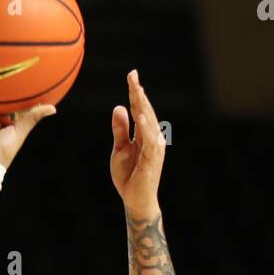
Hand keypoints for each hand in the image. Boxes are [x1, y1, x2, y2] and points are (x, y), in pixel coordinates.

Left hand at [110, 69, 165, 217]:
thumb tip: (119, 107)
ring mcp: (154, 148)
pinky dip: (145, 127)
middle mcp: (153, 138)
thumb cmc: (129, 177)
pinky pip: (149, 140)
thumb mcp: (119, 149)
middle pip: (145, 111)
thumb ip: (120, 129)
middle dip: (139, 93)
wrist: (135, 200)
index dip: (135, 92)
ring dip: (143, 105)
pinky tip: (140, 115)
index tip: (131, 75)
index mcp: (144, 134)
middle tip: (133, 75)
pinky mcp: (152, 159)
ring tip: (136, 89)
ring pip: (149, 121)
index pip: (139, 109)